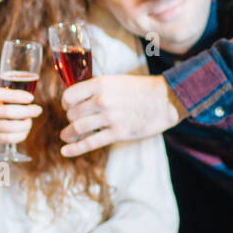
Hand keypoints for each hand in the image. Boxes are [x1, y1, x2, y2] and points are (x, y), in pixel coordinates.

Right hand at [0, 87, 41, 165]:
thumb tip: (26, 100)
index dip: (17, 95)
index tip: (30, 98)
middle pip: (7, 111)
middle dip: (26, 111)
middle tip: (38, 110)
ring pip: (8, 126)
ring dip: (24, 125)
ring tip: (30, 122)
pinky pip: (6, 138)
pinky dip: (18, 136)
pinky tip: (24, 133)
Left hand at [59, 74, 185, 157]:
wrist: (166, 100)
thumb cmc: (142, 89)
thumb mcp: (117, 80)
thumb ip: (98, 88)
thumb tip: (80, 99)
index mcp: (101, 84)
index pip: (69, 96)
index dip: (65, 103)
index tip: (67, 108)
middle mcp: (102, 100)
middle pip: (72, 113)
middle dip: (70, 119)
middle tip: (74, 122)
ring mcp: (109, 117)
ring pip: (78, 128)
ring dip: (69, 134)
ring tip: (66, 136)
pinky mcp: (118, 133)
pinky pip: (90, 143)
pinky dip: (75, 149)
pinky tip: (66, 151)